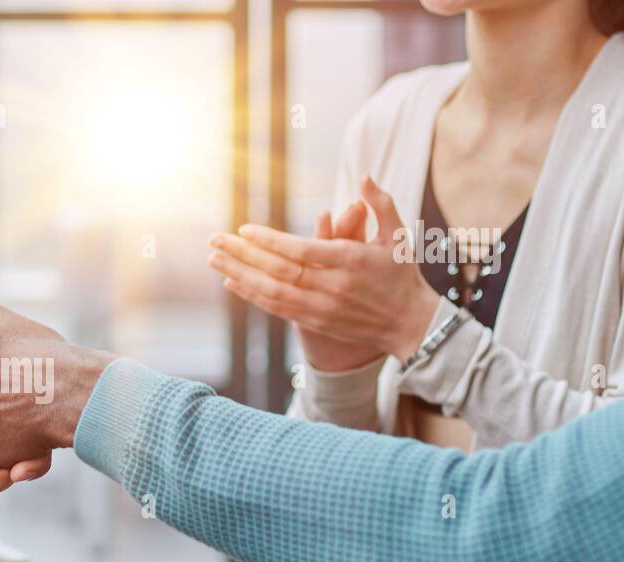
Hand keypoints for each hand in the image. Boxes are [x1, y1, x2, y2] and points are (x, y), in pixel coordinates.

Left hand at [208, 177, 440, 361]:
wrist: (408, 323)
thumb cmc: (402, 273)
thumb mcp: (398, 235)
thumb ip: (381, 204)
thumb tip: (366, 175)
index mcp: (353, 261)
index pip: (303, 251)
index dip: (271, 242)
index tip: (245, 229)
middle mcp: (335, 287)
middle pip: (280, 271)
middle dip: (244, 255)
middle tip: (215, 239)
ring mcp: (323, 308)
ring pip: (273, 292)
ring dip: (240, 275)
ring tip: (214, 259)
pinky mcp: (316, 322)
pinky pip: (278, 308)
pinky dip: (253, 296)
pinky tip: (232, 282)